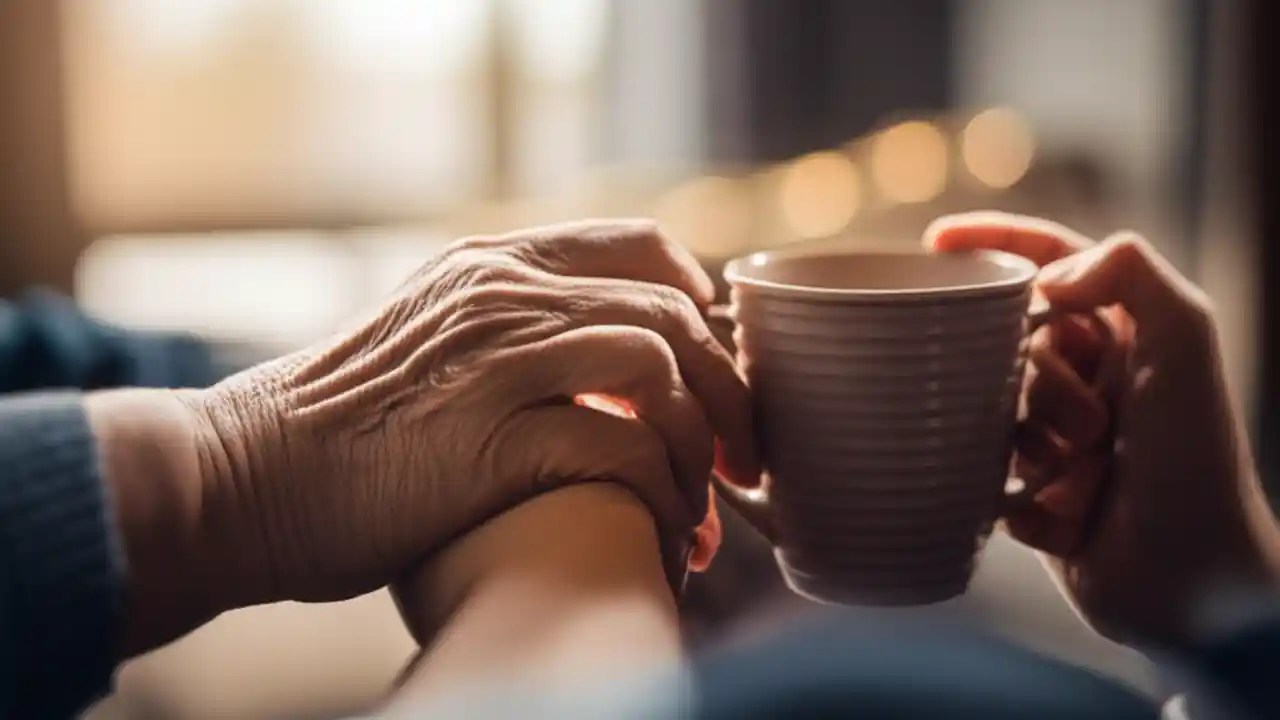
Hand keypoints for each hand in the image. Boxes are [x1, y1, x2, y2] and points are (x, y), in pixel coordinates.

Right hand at [146, 220, 753, 615]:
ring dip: (699, 447)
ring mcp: (494, 361)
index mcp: (488, 265)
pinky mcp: (487, 440)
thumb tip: (593, 362)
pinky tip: (666, 534)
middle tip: (743, 456)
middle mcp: (499, 295)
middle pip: (669, 314)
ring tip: (704, 509)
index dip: (703, 301)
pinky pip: (620, 455)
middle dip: (729, 389)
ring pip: (658, 372)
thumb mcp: (425, 341)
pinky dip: (662, 497)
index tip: (721, 363)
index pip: (639, 246)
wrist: (240, 479)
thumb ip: (504, 329)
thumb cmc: (338, 428)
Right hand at [926, 212, 1279, 647]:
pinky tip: (1058, 515)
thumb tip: (1045, 277)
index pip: (1051, 260)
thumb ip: (1129, 269)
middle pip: (1012, 338)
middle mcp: (1095, 377)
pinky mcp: (1037, 491)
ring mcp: (1062, 435)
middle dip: (1035, 376)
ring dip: (1029, 441)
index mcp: (1130, 331)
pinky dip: (1014, 493)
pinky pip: (984, 473)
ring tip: (1081, 474)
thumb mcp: (1186, 337)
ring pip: (992, 407)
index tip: (934, 241)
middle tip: (1084, 417)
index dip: (996, 241)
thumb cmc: (1197, 457)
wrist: (1191, 581)